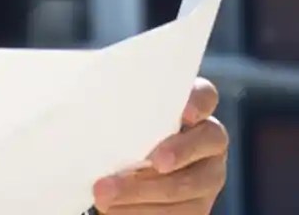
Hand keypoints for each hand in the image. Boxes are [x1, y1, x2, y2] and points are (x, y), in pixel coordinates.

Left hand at [91, 78, 228, 213]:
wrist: (128, 178)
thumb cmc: (123, 136)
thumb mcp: (125, 120)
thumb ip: (124, 113)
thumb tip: (90, 114)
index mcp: (193, 109)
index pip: (205, 96)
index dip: (198, 102)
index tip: (185, 113)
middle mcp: (208, 141)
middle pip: (204, 142)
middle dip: (178, 152)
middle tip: (153, 161)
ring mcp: (207, 176)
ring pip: (186, 185)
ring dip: (143, 191)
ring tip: (105, 194)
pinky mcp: (198, 207)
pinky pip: (176, 213)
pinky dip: (141, 212)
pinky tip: (114, 209)